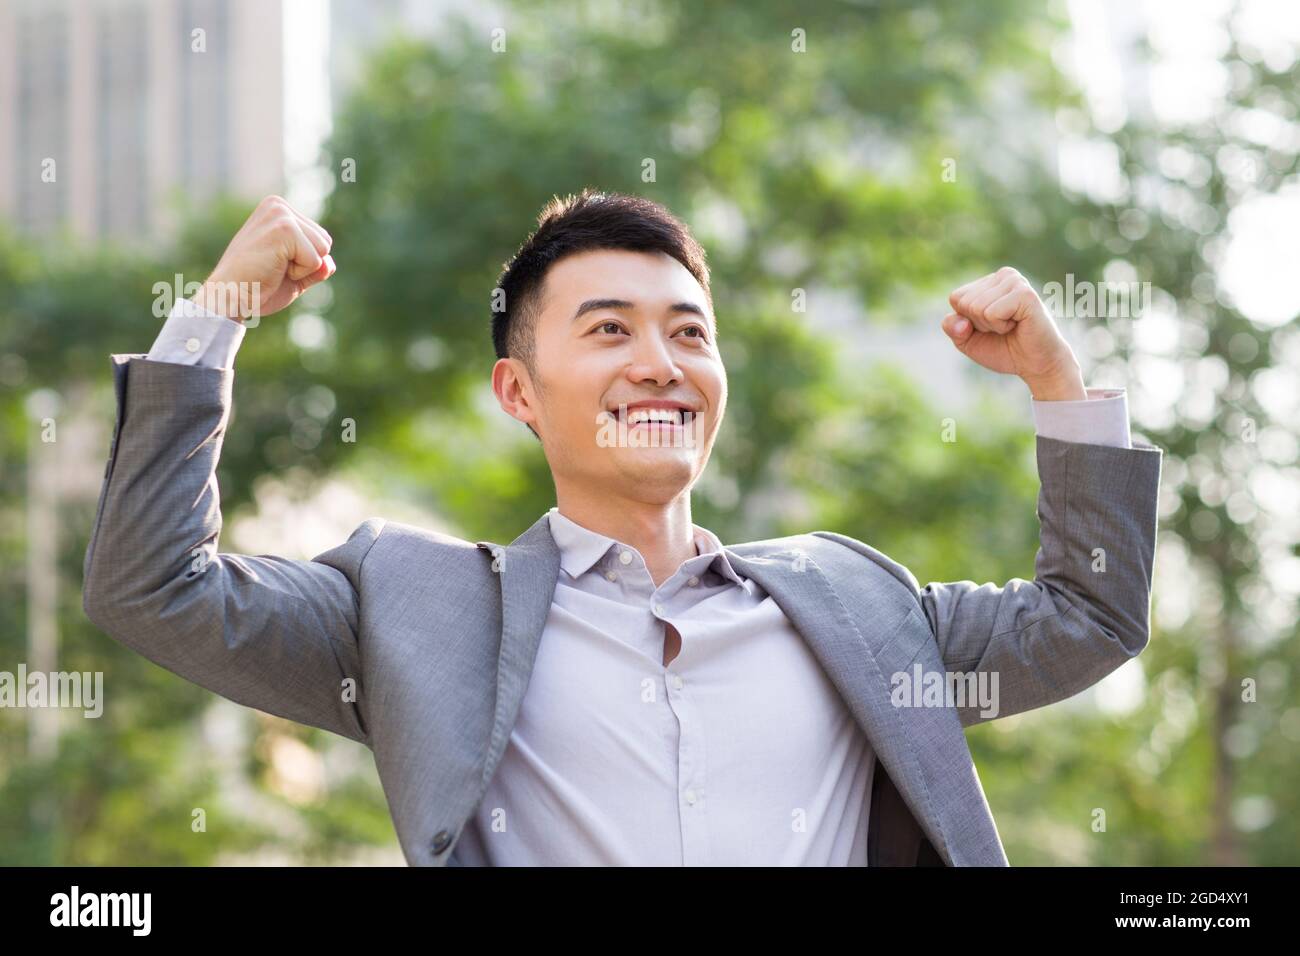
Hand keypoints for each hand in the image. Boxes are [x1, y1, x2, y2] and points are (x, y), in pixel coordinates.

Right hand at [191, 195, 335, 321]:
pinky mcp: (284, 229)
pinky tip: (273, 269)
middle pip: (325, 241)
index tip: (275, 264)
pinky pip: (316, 260)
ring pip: (324, 249)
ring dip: (303, 268)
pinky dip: (299, 273)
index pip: (320, 238)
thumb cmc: (257, 288)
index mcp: (278, 210)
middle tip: (273, 268)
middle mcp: (278, 205)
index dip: (304, 262)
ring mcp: (280, 214)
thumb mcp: (294, 275)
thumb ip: (316, 267)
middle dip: (306, 264)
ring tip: (273, 267)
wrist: (230, 298)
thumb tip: (330, 263)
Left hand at [941, 267, 1085, 400]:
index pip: (956, 298)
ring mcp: (1015, 281)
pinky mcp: (1025, 294)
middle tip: (1003, 328)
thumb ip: (952, 327)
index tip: (990, 326)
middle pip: (964, 302)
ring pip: (976, 307)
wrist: (1035, 364)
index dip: (967, 321)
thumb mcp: (967, 340)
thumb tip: (960, 321)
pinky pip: (991, 313)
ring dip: (991, 326)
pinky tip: (1018, 324)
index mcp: (990, 281)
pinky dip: (1001, 327)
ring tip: (1011, 326)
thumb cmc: (1004, 349)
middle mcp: (1004, 275)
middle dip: (979, 324)